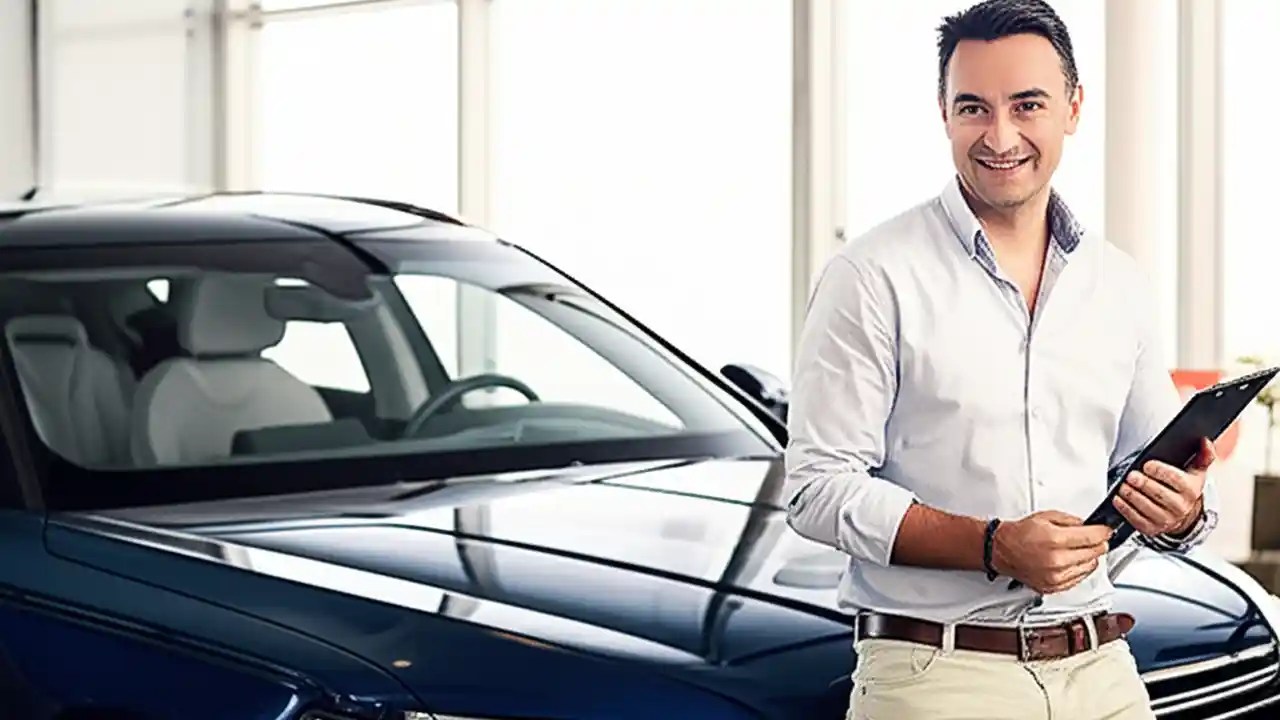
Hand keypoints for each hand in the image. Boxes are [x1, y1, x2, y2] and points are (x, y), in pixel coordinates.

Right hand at [991, 510, 1112, 594]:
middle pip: (1094, 553)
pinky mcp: (1054, 587)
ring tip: (1080, 550)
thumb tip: (1089, 526)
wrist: (1002, 550)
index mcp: (1055, 539)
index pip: (1092, 537)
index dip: (1103, 532)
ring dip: (1089, 558)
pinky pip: (1078, 579)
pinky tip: (1072, 561)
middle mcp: (1056, 560)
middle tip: (1095, 539)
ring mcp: (1056, 576)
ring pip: (1089, 567)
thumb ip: (1071, 521)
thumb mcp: (1046, 516)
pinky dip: (1080, 570)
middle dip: (1098, 544)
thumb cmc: (1020, 534)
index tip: (1106, 531)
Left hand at [1113, 437, 1214, 536]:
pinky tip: (1119, 499)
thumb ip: (1202, 456)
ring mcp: (1166, 520)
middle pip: (1158, 493)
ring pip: (1146, 507)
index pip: (1175, 479)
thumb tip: (1205, 441)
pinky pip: (1136, 519)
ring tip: (1123, 486)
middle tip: (1131, 476)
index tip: (1147, 465)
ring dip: (1131, 495)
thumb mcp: (1195, 472)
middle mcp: (1180, 507)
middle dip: (1142, 483)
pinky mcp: (1152, 528)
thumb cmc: (1185, 489)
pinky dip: (1125, 508)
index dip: (1160, 471)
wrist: (1184, 514)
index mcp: (1191, 490)